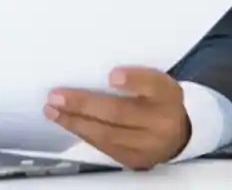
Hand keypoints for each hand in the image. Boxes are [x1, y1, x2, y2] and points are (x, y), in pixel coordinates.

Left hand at [43, 67, 189, 170]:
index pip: (153, 84)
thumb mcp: (156, 81)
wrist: (178, 135)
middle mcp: (162, 121)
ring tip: (53, 110)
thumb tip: (94, 71)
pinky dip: (83, 133)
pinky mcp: (134, 160)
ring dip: (75, 122)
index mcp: (168, 94)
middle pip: (121, 113)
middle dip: (85, 105)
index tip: (112, 75)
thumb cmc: (158, 101)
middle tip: (58, 97)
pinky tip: (68, 123)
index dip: (133, 80)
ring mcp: (148, 145)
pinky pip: (104, 147)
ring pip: (107, 134)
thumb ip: (134, 76)